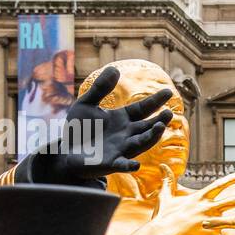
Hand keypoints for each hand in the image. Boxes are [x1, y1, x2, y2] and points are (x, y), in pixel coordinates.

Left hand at [30, 66, 173, 183]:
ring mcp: (121, 149)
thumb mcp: (86, 103)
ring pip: (141, 143)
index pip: (143, 109)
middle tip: (168, 113)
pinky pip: (122, 164)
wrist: (66, 151)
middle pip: (147, 127)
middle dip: (159, 121)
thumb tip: (115, 68)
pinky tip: (136, 165)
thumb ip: (100, 88)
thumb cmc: (79, 128)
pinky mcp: (110, 163)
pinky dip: (129, 165)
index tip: (168, 91)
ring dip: (151, 137)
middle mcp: (127, 134)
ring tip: (159, 127)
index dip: (155, 101)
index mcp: (123, 119)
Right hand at [146, 169, 234, 234]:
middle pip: (231, 202)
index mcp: (199, 198)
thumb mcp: (165, 196)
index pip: (217, 186)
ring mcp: (210, 222)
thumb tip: (162, 166)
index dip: (229, 180)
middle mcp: (207, 208)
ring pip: (233, 222)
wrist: (162, 233)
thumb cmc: (163, 216)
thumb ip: (167, 181)